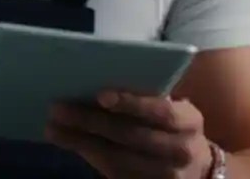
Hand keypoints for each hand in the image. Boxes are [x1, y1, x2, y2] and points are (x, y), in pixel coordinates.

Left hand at [46, 91, 213, 178]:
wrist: (196, 169)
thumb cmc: (174, 126)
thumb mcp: (173, 109)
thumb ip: (146, 97)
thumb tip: (97, 80)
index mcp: (188, 122)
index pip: (160, 111)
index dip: (131, 103)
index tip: (100, 95)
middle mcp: (179, 150)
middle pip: (131, 136)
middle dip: (91, 121)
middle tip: (58, 108)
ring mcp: (164, 175)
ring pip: (117, 159)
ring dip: (80, 142)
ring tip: (53, 128)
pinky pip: (114, 173)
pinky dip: (88, 155)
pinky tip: (68, 142)